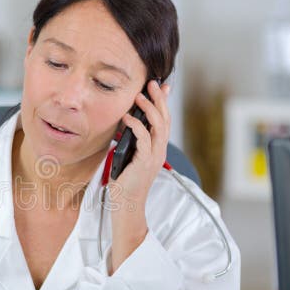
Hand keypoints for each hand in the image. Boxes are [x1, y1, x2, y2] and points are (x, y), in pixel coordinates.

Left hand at [107, 80, 170, 269]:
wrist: (127, 206)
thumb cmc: (125, 184)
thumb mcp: (128, 158)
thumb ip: (130, 143)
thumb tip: (124, 125)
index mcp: (157, 150)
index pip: (164, 121)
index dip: (163, 103)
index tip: (160, 86)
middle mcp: (159, 152)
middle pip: (165, 120)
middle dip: (159, 100)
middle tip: (152, 83)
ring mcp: (154, 157)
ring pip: (158, 126)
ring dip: (149, 109)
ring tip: (139, 96)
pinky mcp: (145, 163)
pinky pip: (144, 139)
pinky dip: (136, 125)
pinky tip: (127, 117)